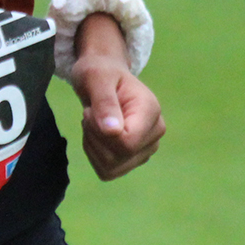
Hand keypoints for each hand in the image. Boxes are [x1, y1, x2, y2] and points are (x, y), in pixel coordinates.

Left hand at [70, 15, 165, 180]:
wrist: (102, 78)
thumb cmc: (100, 73)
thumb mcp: (97, 78)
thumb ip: (105, 103)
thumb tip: (113, 132)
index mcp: (151, 111)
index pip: (127, 143)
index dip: (100, 132)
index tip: (91, 111)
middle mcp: (155, 133)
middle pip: (118, 157)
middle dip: (94, 137)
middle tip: (90, 114)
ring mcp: (146, 149)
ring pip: (111, 168)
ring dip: (92, 146)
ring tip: (94, 122)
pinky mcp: (133, 159)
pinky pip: (107, 171)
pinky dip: (94, 155)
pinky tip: (95, 135)